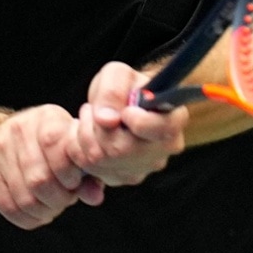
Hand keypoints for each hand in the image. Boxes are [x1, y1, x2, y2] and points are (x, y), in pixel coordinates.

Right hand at [0, 105, 104, 229]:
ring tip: (52, 206)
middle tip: (65, 199)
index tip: (75, 183)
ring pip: (24, 198)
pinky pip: (7, 206)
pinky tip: (36, 212)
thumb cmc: (47, 148)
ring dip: (44, 211)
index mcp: (47, 118)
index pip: (56, 147)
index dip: (69, 175)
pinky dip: (27, 218)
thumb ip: (88, 173)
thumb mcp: (70, 151)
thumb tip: (95, 197)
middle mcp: (19, 128)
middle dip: (59, 199)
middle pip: (40, 180)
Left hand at [65, 61, 187, 186]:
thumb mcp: (118, 74)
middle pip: (120, 149)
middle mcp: (163, 150)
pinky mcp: (120, 178)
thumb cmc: (125, 86)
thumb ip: (112, 91)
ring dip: (84, 134)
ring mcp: (142, 168)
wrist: (122, 103)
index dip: (137, 120)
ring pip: (99, 159)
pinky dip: (79, 147)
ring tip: (91, 118)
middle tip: (94, 109)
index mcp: (173, 120)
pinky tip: (88, 133)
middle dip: (96, 126)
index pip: (160, 130)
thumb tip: (106, 120)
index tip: (126, 110)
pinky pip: (88, 167)